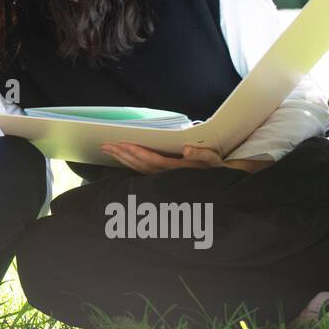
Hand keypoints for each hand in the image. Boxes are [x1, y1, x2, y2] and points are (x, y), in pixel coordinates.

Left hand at [101, 143, 271, 174]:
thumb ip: (201, 154)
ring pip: (138, 169)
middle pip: (139, 165)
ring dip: (122, 160)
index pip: (150, 160)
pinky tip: (120, 159)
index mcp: (176, 170)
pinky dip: (130, 164)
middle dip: (122, 154)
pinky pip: (142, 172)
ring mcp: (163, 180)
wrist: (223, 184)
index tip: (120, 144)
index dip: (135, 152)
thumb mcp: (213, 159)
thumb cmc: (217, 168)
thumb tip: (187, 149)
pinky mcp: (163, 179)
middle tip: (105, 145)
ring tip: (108, 150)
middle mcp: (167, 176)